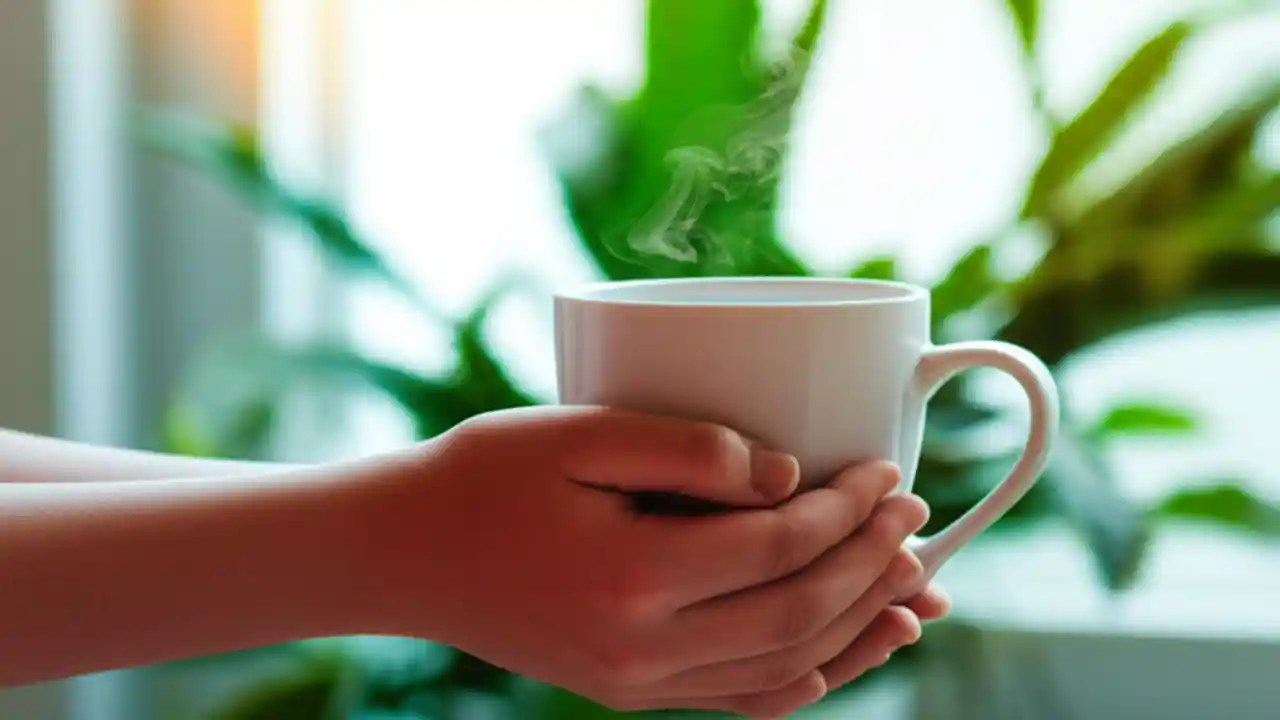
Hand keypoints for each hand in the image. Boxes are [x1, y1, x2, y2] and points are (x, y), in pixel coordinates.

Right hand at [362, 407, 929, 718]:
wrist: (404, 554)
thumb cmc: (483, 478)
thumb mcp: (576, 435)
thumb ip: (687, 448)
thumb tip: (785, 475)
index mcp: (634, 577)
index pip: (781, 547)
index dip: (848, 509)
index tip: (886, 470)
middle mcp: (642, 649)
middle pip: (798, 613)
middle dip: (870, 564)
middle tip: (917, 519)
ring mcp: (637, 683)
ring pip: (783, 667)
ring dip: (857, 628)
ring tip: (912, 591)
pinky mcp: (629, 691)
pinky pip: (738, 699)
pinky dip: (803, 680)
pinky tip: (840, 657)